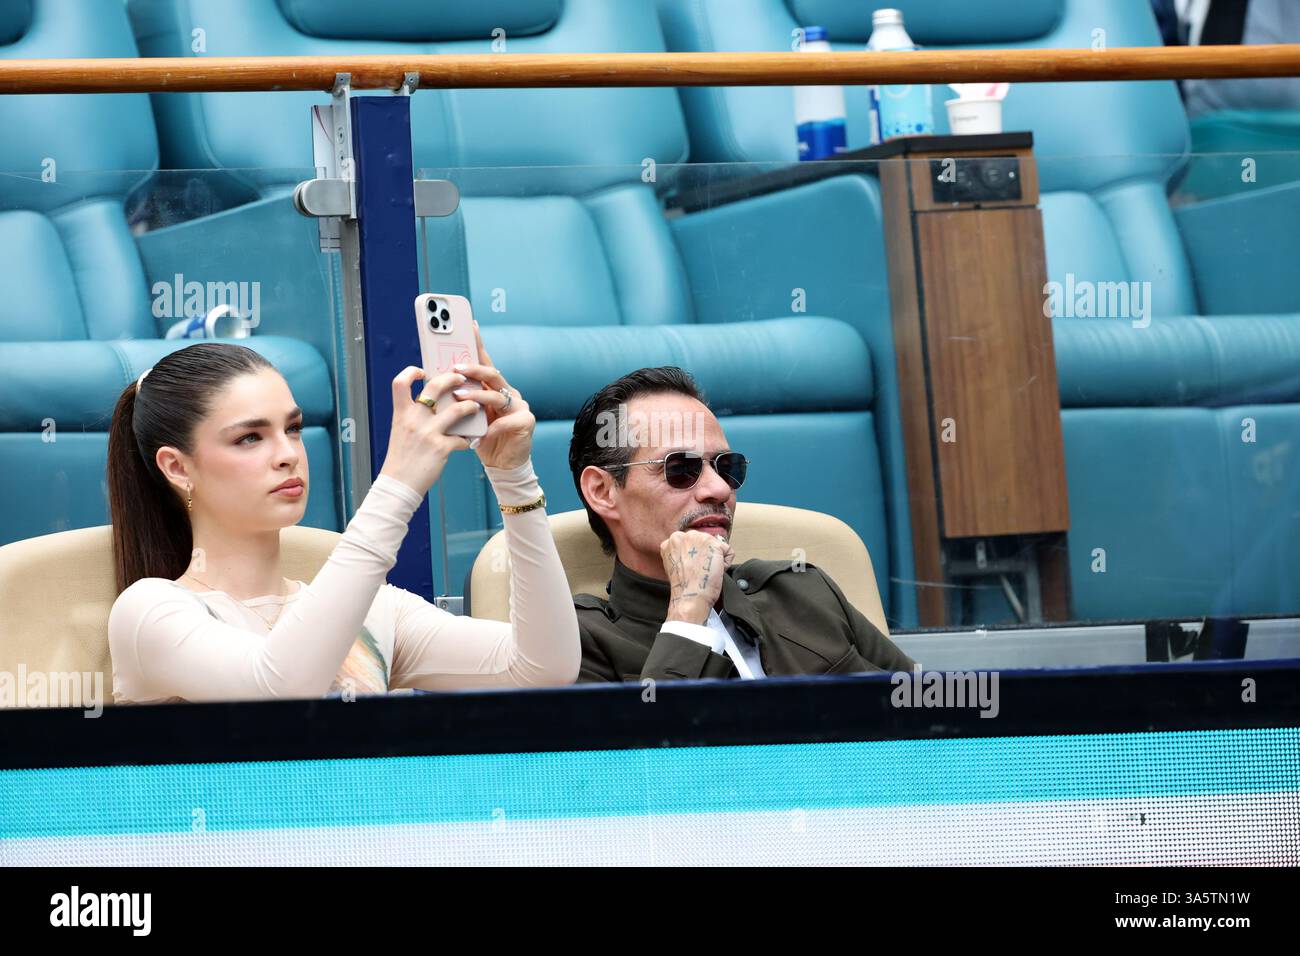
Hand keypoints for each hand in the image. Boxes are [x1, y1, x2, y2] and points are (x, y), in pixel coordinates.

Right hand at [377, 366, 479, 495]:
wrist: (398, 484)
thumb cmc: (401, 459)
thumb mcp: (400, 432)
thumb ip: (413, 417)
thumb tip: (432, 405)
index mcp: (401, 414)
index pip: (399, 382)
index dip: (411, 372)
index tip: (423, 372)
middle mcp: (414, 420)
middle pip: (435, 387)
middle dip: (452, 379)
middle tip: (462, 379)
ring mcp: (428, 433)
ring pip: (457, 409)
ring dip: (470, 406)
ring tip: (475, 407)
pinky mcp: (441, 448)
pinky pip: (461, 438)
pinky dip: (466, 440)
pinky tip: (468, 442)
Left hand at [449, 319, 534, 470]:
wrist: (503, 464)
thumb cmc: (483, 438)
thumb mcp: (468, 417)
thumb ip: (459, 400)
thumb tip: (435, 384)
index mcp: (493, 388)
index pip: (485, 362)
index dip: (478, 344)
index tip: (470, 326)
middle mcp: (507, 392)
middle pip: (492, 373)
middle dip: (474, 369)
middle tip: (456, 368)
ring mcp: (518, 406)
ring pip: (497, 395)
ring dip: (477, 396)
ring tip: (460, 398)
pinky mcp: (525, 421)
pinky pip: (506, 420)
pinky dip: (492, 427)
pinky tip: (481, 433)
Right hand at [660, 530, 734, 625]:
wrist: (690, 596)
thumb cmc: (684, 586)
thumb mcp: (676, 563)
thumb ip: (683, 552)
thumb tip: (695, 551)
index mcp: (672, 541)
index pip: (693, 542)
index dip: (696, 556)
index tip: (694, 566)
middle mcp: (684, 535)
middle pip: (705, 541)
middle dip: (705, 554)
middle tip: (699, 570)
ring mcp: (698, 538)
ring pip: (716, 545)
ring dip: (715, 558)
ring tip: (705, 571)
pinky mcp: (713, 544)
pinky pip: (728, 551)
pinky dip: (725, 564)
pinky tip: (714, 572)